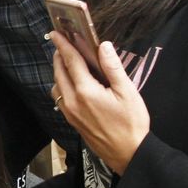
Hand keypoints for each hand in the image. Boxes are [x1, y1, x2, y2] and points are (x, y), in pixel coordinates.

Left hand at [51, 33, 148, 173]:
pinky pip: (60, 98)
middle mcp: (73, 102)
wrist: (128, 154)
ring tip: (68, 61)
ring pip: (57, 86)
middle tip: (62, 43)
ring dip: (59, 72)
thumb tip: (103, 46)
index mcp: (86, 91)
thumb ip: (113, 67)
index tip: (55, 33)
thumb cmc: (131, 123)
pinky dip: (62, 85)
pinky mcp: (72, 121)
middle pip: (59, 72)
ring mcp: (70, 113)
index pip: (70, 61)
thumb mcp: (127, 92)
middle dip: (59, 56)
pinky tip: (72, 83)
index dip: (63, 45)